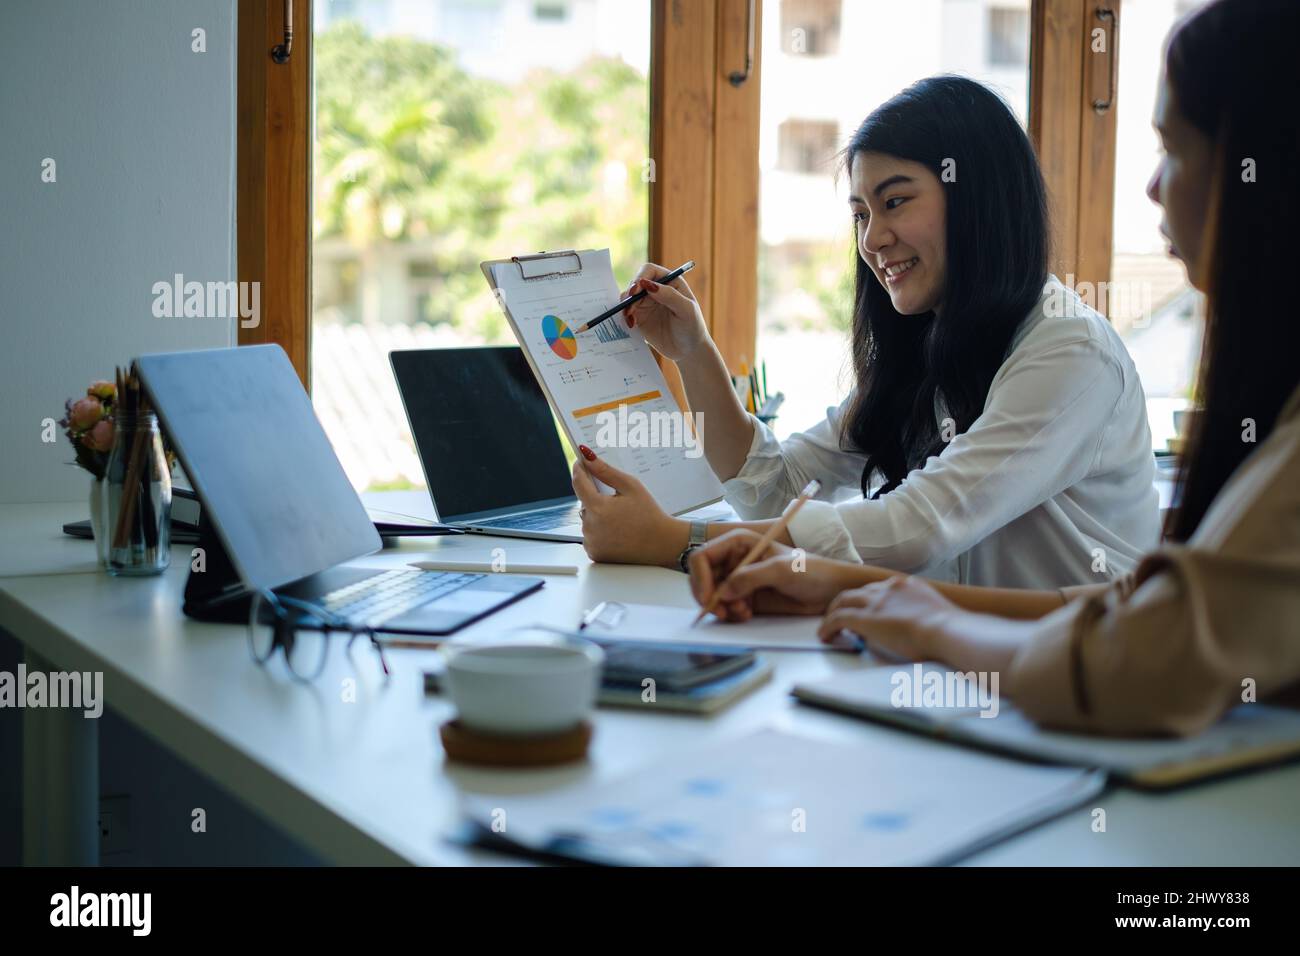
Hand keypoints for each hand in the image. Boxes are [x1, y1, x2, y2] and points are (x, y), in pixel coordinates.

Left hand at [571, 445, 686, 566]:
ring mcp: (591, 542)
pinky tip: (616, 531)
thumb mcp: (631, 487)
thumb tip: (588, 458)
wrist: (662, 544)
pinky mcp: (594, 553)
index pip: (578, 482)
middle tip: (616, 500)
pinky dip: (599, 531)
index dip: (579, 470)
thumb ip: (606, 471)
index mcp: (598, 508)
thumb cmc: (649, 515)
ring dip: (597, 515)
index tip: (581, 463)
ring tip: (620, 519)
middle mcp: (590, 527)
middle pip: (584, 503)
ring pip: (587, 520)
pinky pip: (590, 535)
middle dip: (595, 498)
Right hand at [621, 262, 709, 360]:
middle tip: (629, 308)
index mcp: (670, 281)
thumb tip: (647, 284)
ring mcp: (647, 303)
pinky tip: (631, 324)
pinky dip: (624, 316)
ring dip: (625, 305)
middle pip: (635, 282)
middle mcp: (656, 289)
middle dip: (630, 293)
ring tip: (630, 318)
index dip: (640, 277)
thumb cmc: (693, 327)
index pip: (649, 270)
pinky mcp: (640, 317)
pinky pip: (627, 311)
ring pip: (628, 297)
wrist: (688, 350)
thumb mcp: (686, 310)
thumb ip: (669, 295)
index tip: (636, 291)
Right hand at [688, 529, 865, 620]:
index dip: (701, 578)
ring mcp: (738, 579)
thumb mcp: (781, 570)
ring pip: (712, 596)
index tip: (710, 598)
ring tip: (743, 612)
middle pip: (702, 579)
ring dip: (722, 608)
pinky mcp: (744, 597)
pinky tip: (747, 614)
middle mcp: (733, 560)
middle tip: (723, 613)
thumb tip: (723, 592)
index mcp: (738, 544)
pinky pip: (724, 608)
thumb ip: (750, 578)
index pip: (703, 557)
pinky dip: (730, 614)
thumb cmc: (810, 570)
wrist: (828, 591)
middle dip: (710, 597)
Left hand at [816, 576, 961, 659]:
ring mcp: (876, 601)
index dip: (871, 600)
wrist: (947, 631)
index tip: (868, 609)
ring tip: (829, 626)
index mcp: (908, 586)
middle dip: (848, 602)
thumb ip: (923, 617)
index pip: (882, 588)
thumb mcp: (937, 616)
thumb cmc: (951, 631)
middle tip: (841, 615)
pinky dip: (828, 627)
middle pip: (860, 591)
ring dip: (834, 613)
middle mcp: (889, 588)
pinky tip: (825, 636)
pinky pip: (838, 618)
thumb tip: (917, 629)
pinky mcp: (865, 617)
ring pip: (844, 600)